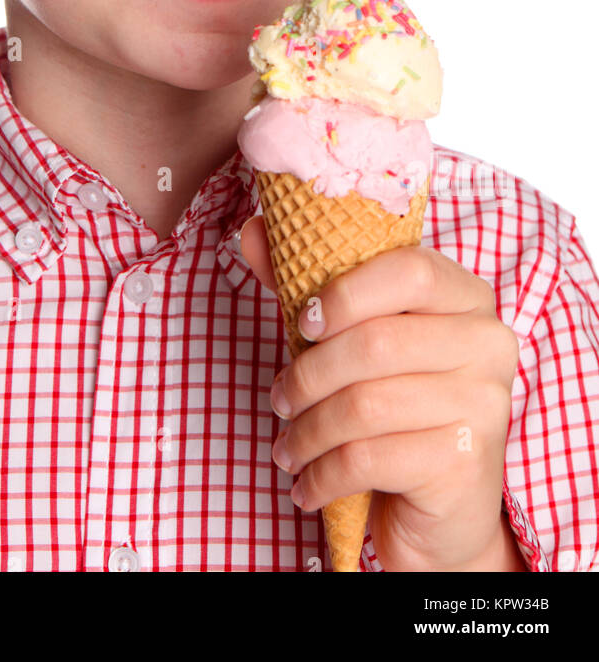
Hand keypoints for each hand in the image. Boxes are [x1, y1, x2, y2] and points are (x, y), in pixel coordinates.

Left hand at [240, 216, 521, 571]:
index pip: (410, 270)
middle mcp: (489, 344)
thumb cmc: (396, 406)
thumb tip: (253, 230)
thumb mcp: (354, 341)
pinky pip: (368, 459)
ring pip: (365, 405)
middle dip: (309, 375)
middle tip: (280, 399)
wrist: (444, 510)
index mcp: (467, 297)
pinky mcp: (465, 464)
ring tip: (288, 447)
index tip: (303, 323)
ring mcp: (484, 405)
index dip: (346, 293)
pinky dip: (322, 474)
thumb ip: (310, 285)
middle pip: (377, 342)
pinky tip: (307, 485)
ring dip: (308, 431)